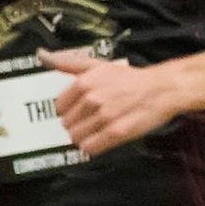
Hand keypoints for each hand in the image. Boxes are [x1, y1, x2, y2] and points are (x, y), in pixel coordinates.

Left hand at [38, 50, 179, 158]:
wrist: (162, 88)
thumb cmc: (130, 78)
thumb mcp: (98, 65)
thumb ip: (68, 63)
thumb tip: (42, 56)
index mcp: (84, 83)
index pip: (59, 107)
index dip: (68, 111)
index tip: (78, 111)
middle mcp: (92, 99)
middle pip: (66, 124)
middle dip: (76, 124)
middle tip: (91, 120)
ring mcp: (104, 117)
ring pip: (76, 138)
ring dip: (84, 137)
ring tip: (97, 130)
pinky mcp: (117, 133)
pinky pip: (90, 149)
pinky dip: (92, 147)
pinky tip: (101, 140)